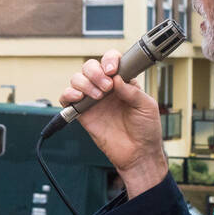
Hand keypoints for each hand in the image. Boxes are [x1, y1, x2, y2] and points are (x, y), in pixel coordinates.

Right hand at [62, 50, 167, 196]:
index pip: (111, 61)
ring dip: (85, 83)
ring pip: (77, 79)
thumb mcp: (147, 106)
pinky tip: (79, 98)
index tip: (112, 70)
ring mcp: (93, 100)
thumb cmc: (146, 130)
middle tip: (107, 87)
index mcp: (123, 82)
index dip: (109, 60)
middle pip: (90, 66)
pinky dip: (68, 94)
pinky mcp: (82, 113)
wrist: (138, 154)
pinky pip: (67, 98)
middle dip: (95, 72)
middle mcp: (106, 88)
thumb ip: (132, 90)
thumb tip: (117, 78)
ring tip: (98, 96)